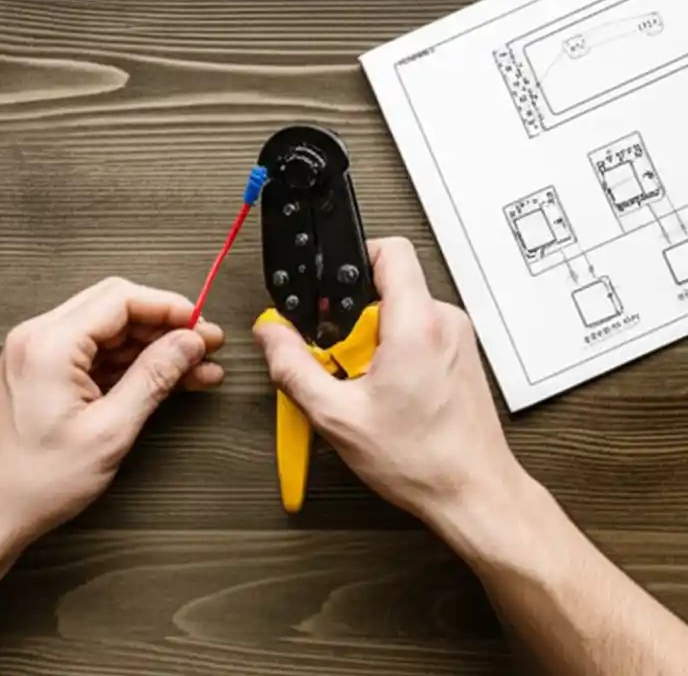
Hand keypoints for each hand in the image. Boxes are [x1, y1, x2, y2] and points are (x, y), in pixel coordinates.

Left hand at [0, 277, 224, 545]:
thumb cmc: (37, 481)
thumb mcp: (110, 430)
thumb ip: (153, 378)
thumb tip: (189, 343)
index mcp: (49, 344)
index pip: (120, 299)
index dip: (168, 307)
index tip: (201, 324)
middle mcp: (38, 338)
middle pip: (115, 307)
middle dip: (165, 323)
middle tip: (206, 343)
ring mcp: (38, 354)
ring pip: (108, 331)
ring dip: (153, 346)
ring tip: (198, 366)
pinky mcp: (43, 373)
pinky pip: (94, 354)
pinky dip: (131, 364)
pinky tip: (169, 379)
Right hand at [252, 237, 525, 527]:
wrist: (473, 494)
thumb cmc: (422, 461)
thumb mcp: (336, 415)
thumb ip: (293, 367)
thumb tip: (271, 335)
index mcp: (417, 324)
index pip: (389, 251)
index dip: (351, 258)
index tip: (326, 291)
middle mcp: (444, 322)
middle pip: (386, 287)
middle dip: (349, 318)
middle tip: (339, 360)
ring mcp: (457, 339)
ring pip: (399, 314)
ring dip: (370, 341)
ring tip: (362, 385)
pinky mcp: (460, 357)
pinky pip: (415, 335)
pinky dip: (391, 356)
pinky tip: (383, 395)